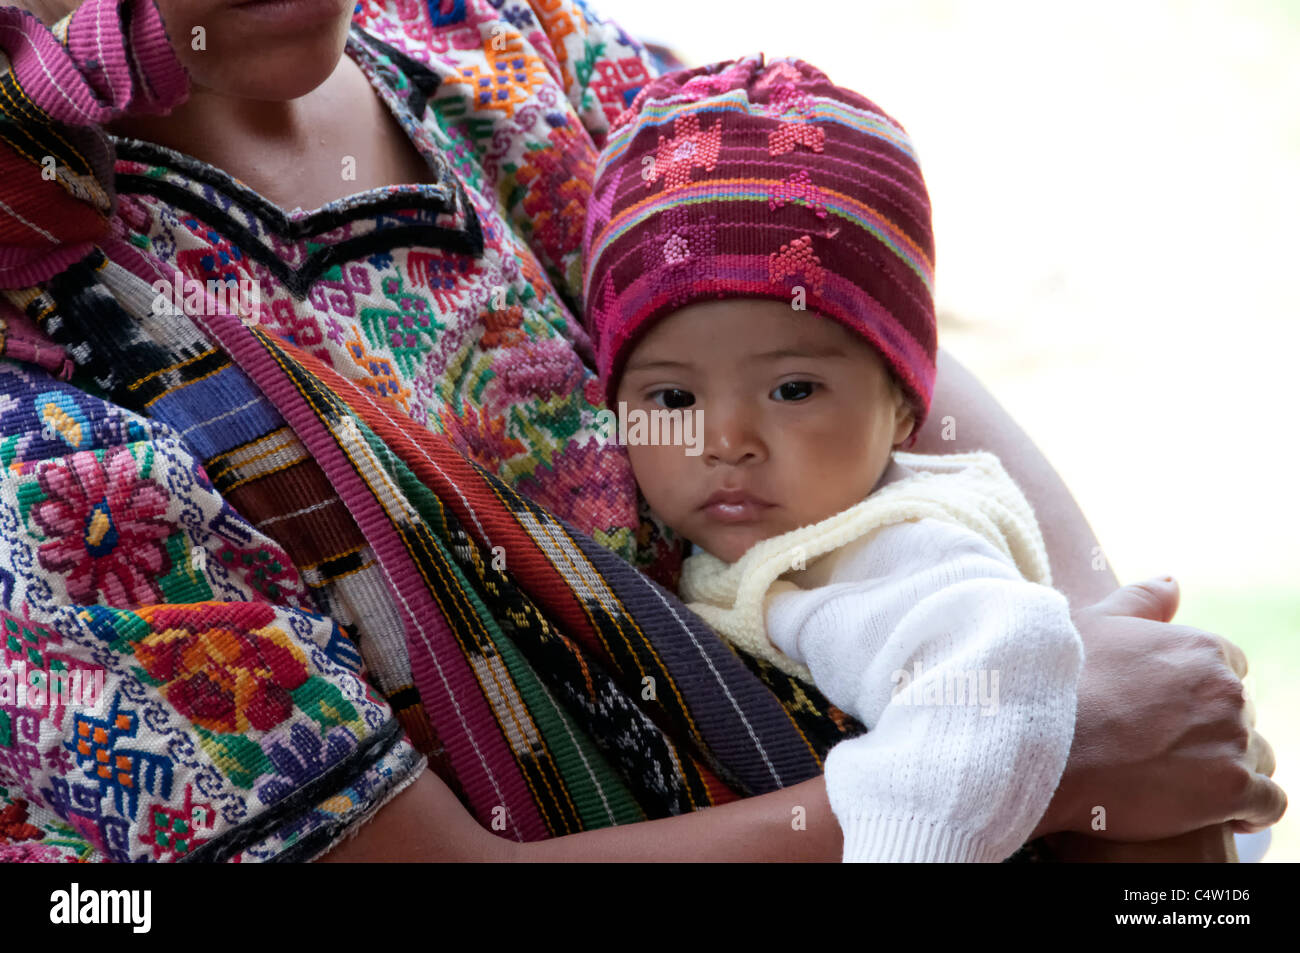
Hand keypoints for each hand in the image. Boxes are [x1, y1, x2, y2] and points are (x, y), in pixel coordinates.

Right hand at [1042, 576, 1285, 839]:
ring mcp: (1232, 740)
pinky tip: (1222, 812)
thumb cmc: (1059, 682)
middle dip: (1210, 731)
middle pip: (1240, 715)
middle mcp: (1227, 690)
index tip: (1166, 713)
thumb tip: (1174, 582)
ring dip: (1228, 769)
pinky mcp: (1231, 790)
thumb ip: (1141, 600)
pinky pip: (1267, 803)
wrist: (1039, 745)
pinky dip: (1249, 810)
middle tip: (1160, 750)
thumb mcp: (1093, 624)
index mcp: (1201, 648)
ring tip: (1182, 784)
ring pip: (1256, 758)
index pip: (1229, 669)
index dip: (1197, 693)